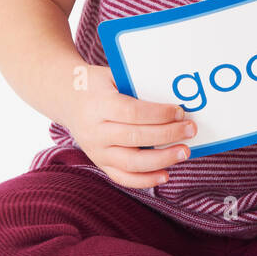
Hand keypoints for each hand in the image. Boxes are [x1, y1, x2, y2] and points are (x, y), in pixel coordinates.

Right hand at [68, 65, 197, 188]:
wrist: (66, 98)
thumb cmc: (96, 84)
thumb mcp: (112, 75)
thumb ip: (137, 86)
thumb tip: (174, 96)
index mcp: (98, 105)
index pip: (132, 112)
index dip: (158, 114)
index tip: (180, 111)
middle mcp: (95, 131)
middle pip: (135, 138)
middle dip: (167, 135)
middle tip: (190, 130)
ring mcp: (96, 151)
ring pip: (131, 162)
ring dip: (162, 160)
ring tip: (184, 152)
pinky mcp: (100, 163)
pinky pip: (123, 177)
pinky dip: (145, 180)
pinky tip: (165, 174)